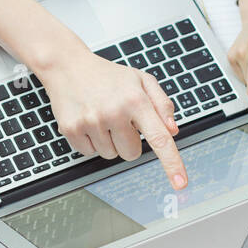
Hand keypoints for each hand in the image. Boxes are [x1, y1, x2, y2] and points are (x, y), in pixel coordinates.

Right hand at [38, 48, 188, 188]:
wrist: (67, 65)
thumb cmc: (107, 75)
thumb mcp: (140, 80)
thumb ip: (162, 104)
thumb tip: (172, 131)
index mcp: (135, 99)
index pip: (159, 138)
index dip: (172, 163)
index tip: (180, 183)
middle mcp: (114, 111)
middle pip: (132, 153)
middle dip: (128, 141)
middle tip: (118, 119)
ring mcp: (91, 121)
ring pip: (110, 155)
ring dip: (108, 141)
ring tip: (100, 116)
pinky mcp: (71, 129)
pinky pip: (89, 153)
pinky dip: (90, 141)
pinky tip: (87, 120)